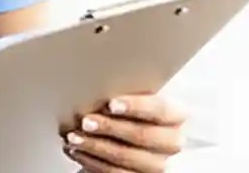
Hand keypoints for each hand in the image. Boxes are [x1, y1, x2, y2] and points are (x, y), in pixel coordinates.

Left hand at [63, 94, 186, 171]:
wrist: (120, 137)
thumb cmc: (123, 112)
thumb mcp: (127, 97)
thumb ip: (121, 92)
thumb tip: (95, 86)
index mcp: (174, 116)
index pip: (159, 109)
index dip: (136, 106)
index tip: (111, 104)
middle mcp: (171, 141)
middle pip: (143, 135)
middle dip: (110, 127)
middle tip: (86, 122)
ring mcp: (157, 164)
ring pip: (127, 158)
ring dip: (96, 147)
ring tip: (74, 137)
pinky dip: (93, 162)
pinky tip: (78, 151)